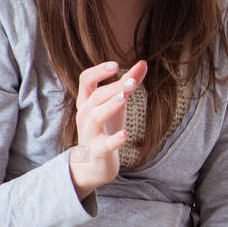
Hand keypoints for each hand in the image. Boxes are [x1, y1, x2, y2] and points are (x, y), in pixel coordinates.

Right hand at [68, 58, 147, 199]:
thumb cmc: (106, 128)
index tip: (116, 65)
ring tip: (124, 98)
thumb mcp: (117, 104)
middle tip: (131, 81)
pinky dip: (114, 140)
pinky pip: (104, 145)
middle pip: (95, 97)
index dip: (98, 71)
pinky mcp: (98, 151)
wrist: (93, 163)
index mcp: (87, 101)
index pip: (85, 80)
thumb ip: (128, 83)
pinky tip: (125, 135)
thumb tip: (143, 63)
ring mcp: (90, 133)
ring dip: (110, 106)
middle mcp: (85, 115)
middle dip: (113, 87)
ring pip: (95, 117)